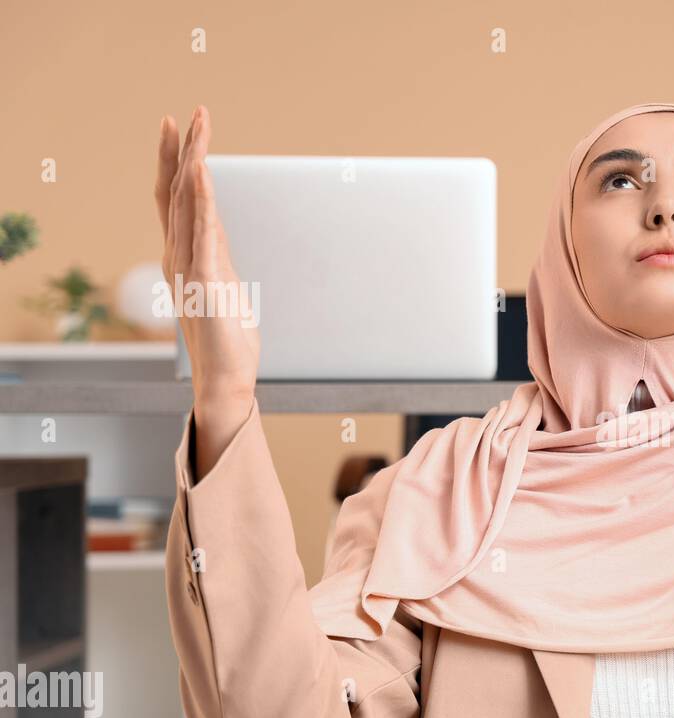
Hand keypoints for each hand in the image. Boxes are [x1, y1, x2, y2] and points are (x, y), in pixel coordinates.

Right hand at [156, 105, 259, 405]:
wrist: (223, 377)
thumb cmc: (226, 339)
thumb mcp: (221, 289)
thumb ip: (215, 260)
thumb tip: (216, 239)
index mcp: (187, 256)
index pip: (178, 200)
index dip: (177, 162)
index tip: (183, 128)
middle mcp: (182, 255)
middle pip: (177, 192)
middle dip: (184, 150)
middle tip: (191, 113)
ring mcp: (191, 266)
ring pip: (187, 204)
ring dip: (193, 164)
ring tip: (196, 130)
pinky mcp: (206, 280)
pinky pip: (202, 232)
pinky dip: (201, 201)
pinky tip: (200, 174)